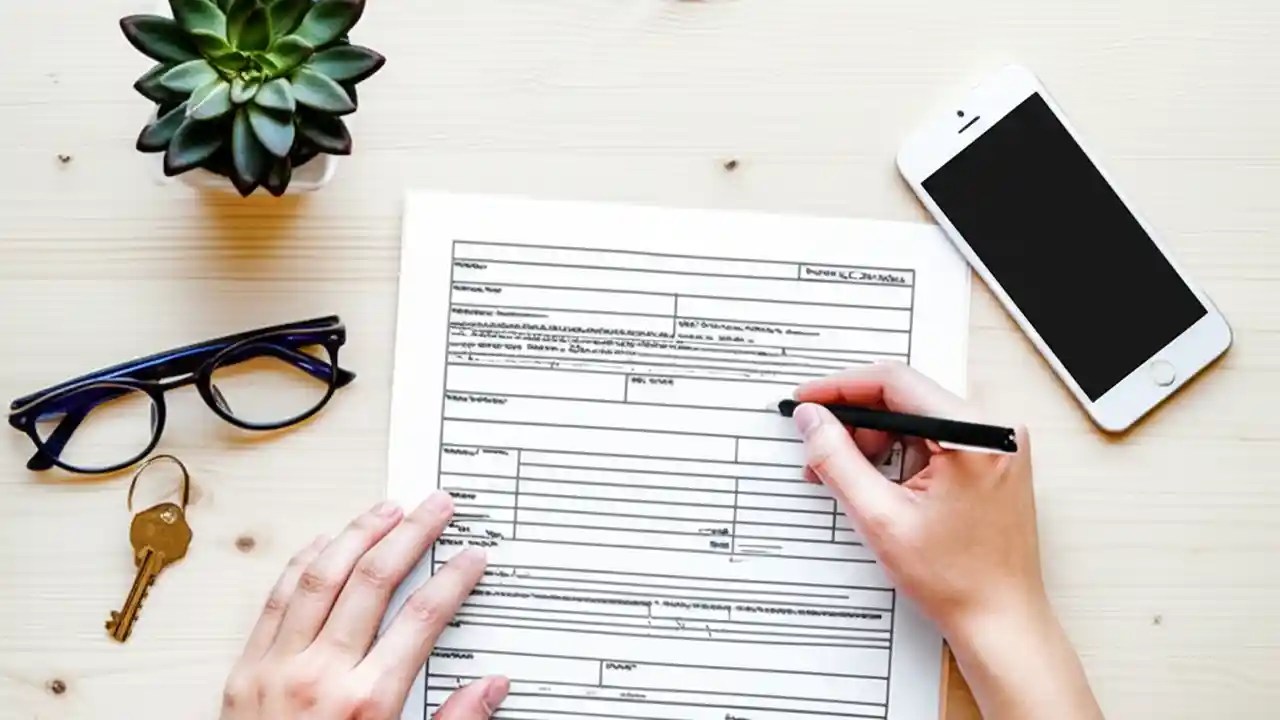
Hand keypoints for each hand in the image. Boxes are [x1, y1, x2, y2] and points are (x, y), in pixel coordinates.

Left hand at [220, 492, 507, 719]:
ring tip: (386, 508)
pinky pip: (277, 600)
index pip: (422, 618)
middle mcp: (321, 677)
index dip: (453, 579)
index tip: (471, 558)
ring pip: (322, 575)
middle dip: (412, 534)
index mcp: (367, 704)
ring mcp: (277, 669)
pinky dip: (303, 563)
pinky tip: (324, 543)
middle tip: (435, 506)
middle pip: (374, 580)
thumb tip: (492, 688)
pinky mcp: (244, 671)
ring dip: (357, 533)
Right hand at [793, 362, 1040, 632]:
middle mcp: (993, 430)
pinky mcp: (990, 460)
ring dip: (873, 440)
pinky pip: (933, 439)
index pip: (895, 382)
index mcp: (974, 434)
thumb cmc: (957, 580)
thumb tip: (812, 420)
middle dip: (854, 422)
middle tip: (817, 450)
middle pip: (905, 397)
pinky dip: (898, 454)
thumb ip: (837, 460)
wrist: (1000, 621)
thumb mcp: (879, 517)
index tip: (807, 400)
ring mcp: (995, 444)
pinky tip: (875, 483)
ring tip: (845, 477)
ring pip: (915, 419)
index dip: (840, 388)